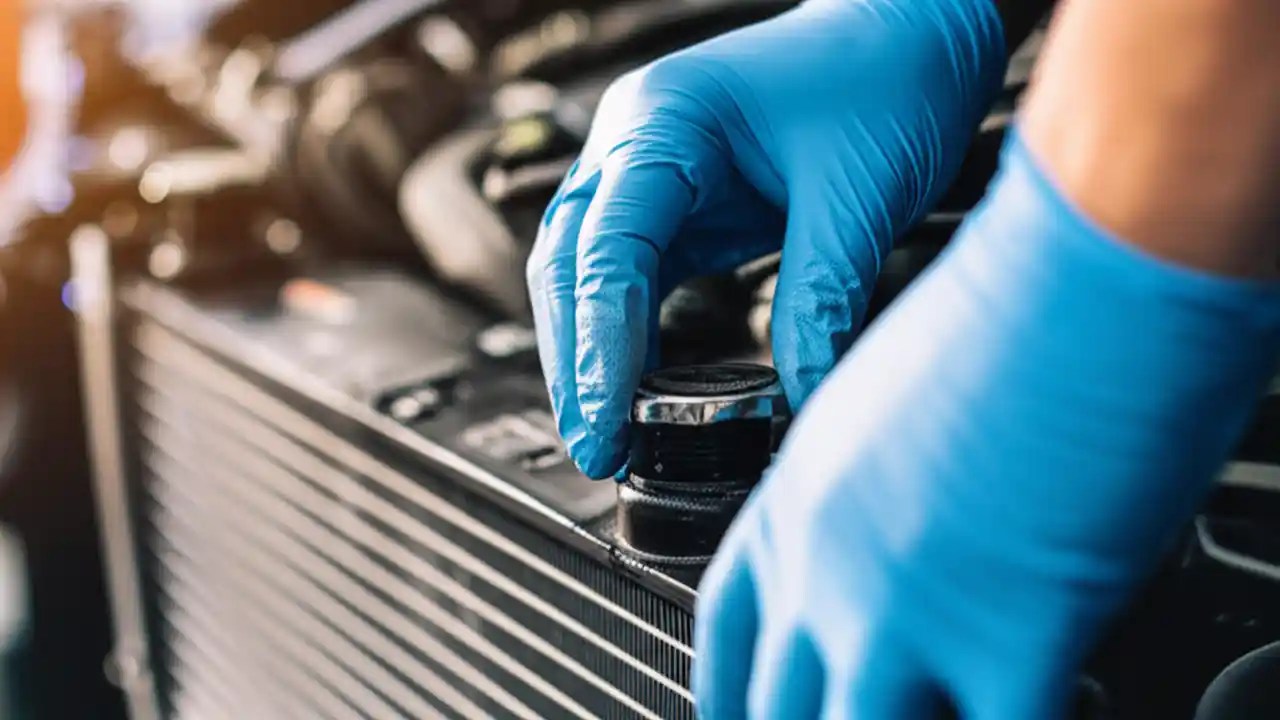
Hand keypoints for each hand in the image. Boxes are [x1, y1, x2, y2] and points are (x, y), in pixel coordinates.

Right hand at [526, 0, 1007, 477]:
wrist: (916, 30)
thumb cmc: (887, 74)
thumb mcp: (857, 194)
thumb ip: (820, 298)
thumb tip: (798, 398)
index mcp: (666, 121)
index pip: (607, 247)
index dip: (599, 345)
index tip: (604, 424)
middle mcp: (639, 142)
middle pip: (571, 262)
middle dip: (576, 358)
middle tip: (594, 446)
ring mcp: (653, 171)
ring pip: (589, 272)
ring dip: (590, 350)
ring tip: (606, 433)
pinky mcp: (682, 202)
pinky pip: (634, 276)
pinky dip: (628, 332)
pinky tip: (640, 387)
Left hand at [694, 133, 1279, 718]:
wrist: (1084, 268)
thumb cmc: (1007, 311)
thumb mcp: (896, 406)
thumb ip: (873, 493)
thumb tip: (897, 546)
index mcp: (797, 498)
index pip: (725, 627)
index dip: (730, 691)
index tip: (742, 714)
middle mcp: (828, 562)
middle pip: (775, 703)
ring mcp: (904, 607)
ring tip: (940, 718)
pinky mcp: (1010, 632)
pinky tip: (1056, 710)